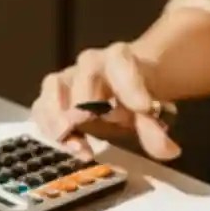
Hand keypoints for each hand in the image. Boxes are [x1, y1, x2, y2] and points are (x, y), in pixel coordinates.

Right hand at [31, 42, 180, 161]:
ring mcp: (67, 78)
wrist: (118, 87)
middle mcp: (89, 63)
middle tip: (92, 123)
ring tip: (71, 140)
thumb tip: (169, 151)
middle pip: (84, 76)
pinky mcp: (51, 97)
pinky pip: (40, 107)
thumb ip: (155, 130)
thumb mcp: (150, 112)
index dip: (130, 84)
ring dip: (59, 115)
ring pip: (53, 87)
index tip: (143, 108)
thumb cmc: (133, 97)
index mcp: (118, 59)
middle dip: (88, 102)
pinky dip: (47, 126)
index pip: (121, 62)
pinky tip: (65, 144)